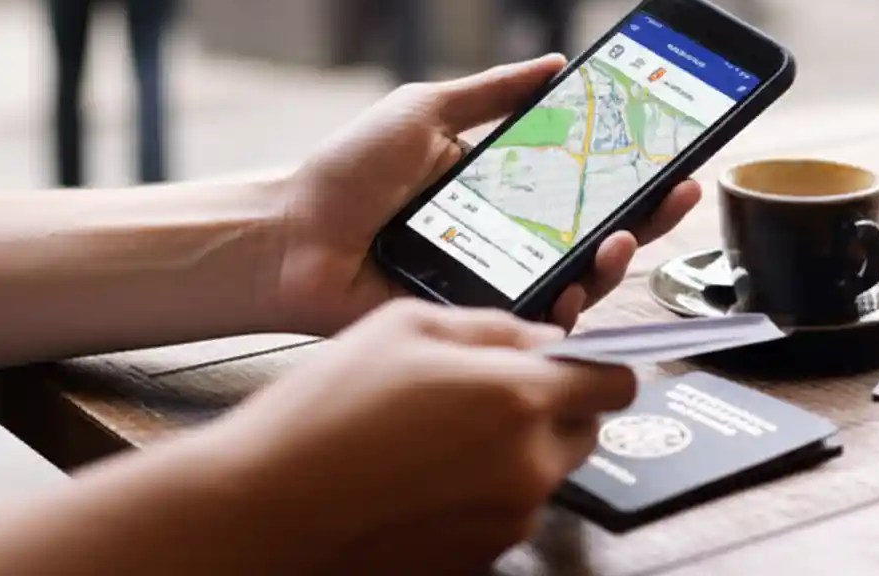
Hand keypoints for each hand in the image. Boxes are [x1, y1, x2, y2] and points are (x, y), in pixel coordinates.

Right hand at [206, 300, 636, 573]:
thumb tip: (543, 338)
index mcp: (518, 399)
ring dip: (516, 450)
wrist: (263, 510)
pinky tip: (423, 476)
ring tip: (437, 437)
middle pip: (586, 429)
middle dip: (553, 406)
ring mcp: (507, 521)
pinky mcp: (480, 558)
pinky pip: (507, 511)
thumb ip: (494, 326)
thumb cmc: (324, 411)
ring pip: (545, 472)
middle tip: (488, 393)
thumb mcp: (404, 326)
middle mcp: (528, 467)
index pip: (615, 383)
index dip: (597, 366)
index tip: (571, 362)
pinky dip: (484, 491)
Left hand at [274, 56, 701, 334]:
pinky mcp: (476, 325)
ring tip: (618, 241)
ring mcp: (497, 284)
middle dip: (645, 217)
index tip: (670, 152)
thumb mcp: (424, 112)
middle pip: (597, 233)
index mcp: (506, 189)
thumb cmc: (347, 174)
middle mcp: (512, 238)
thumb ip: (491, 92)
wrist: (289, 237)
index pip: (585, 181)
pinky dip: (563, 312)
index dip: (632, 171)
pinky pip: (533, 326)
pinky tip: (573, 290)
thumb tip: (556, 63)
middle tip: (674, 195)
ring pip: (578, 283)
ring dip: (611, 262)